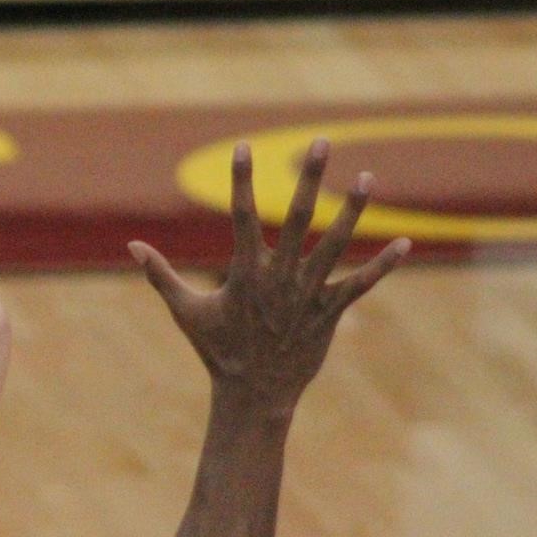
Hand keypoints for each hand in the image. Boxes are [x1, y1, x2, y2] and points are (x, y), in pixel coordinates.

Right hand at [130, 142, 407, 417]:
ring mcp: (308, 294)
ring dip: (353, 210)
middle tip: (322, 141)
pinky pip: (361, 284)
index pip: (243, 214)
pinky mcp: (330, 312)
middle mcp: (280, 276)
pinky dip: (384, 266)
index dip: (241, 179)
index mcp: (245, 272)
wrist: (253, 395)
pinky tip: (406, 243)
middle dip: (310, 177)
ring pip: (336, 244)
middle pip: (299, 216)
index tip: (243, 146)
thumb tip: (130, 245)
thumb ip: (160, 274)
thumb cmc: (217, 351)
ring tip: (368, 177)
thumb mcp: (184, 311)